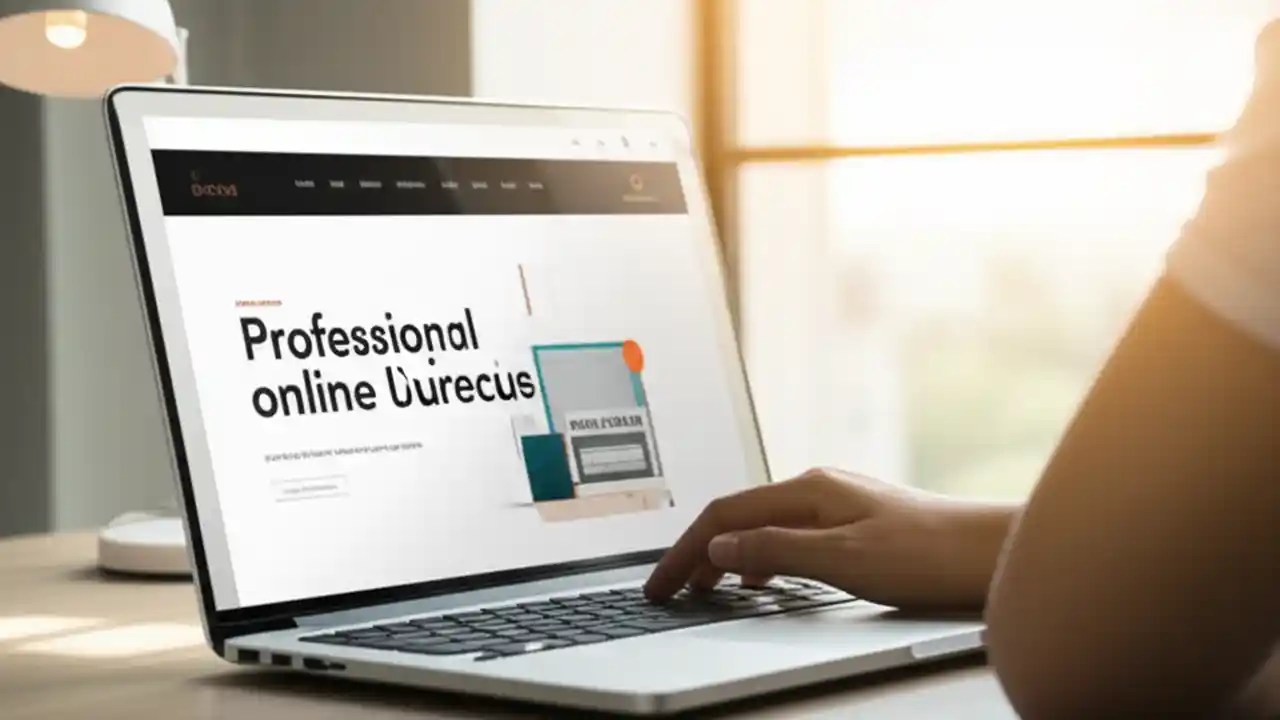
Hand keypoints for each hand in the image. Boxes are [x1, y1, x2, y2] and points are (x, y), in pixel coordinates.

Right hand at [644, 467, 1016, 610]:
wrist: (994, 551)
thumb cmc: (929, 553)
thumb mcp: (841, 559)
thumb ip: (775, 552)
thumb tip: (719, 551)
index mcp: (808, 489)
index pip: (724, 516)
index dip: (685, 552)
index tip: (661, 585)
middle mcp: (819, 488)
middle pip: (738, 516)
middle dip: (698, 553)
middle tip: (672, 590)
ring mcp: (838, 502)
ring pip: (762, 525)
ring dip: (727, 557)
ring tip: (706, 589)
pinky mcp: (856, 521)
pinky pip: (787, 534)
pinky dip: (760, 558)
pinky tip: (765, 582)